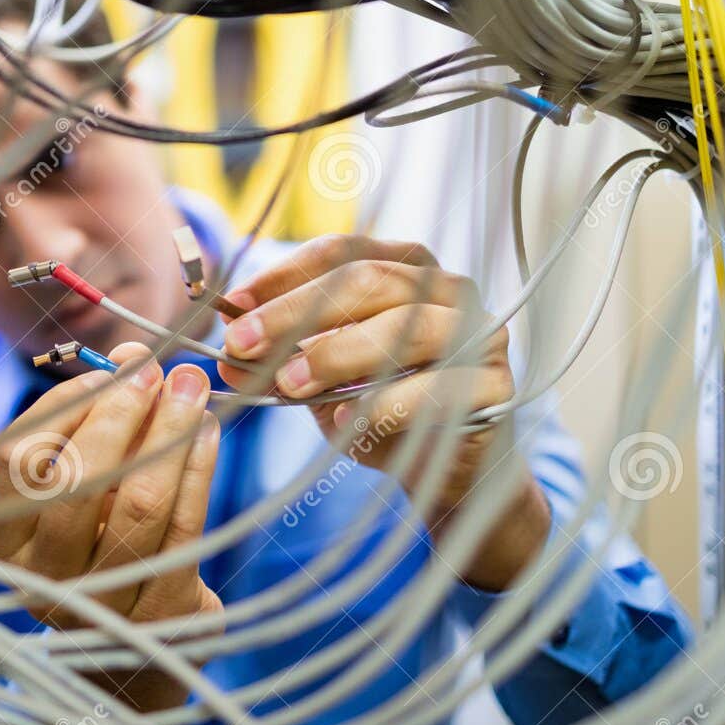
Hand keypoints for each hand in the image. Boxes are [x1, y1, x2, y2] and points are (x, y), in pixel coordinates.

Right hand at [0, 343, 221, 711]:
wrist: (139, 664)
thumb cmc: (104, 555)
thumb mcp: (84, 500)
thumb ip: (96, 428)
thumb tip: (131, 354)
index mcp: (6, 546)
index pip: (17, 460)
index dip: (65, 405)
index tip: (109, 368)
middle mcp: (41, 582)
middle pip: (75, 481)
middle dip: (121, 412)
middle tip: (158, 367)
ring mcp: (102, 607)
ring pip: (137, 502)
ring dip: (170, 432)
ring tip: (193, 386)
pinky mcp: (162, 616)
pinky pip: (184, 526)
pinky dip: (199, 467)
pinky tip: (210, 431)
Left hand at [216, 235, 549, 590]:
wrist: (452, 473)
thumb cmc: (387, 411)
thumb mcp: (326, 382)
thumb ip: (284, 359)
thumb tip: (227, 354)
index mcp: (408, 267)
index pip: (341, 251)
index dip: (282, 276)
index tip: (232, 308)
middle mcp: (449, 288)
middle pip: (367, 281)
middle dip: (296, 313)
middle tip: (243, 346)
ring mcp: (481, 332)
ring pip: (404, 326)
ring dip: (337, 353)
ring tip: (288, 385)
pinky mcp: (497, 385)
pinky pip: (440, 387)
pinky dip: (388, 402)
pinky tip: (347, 418)